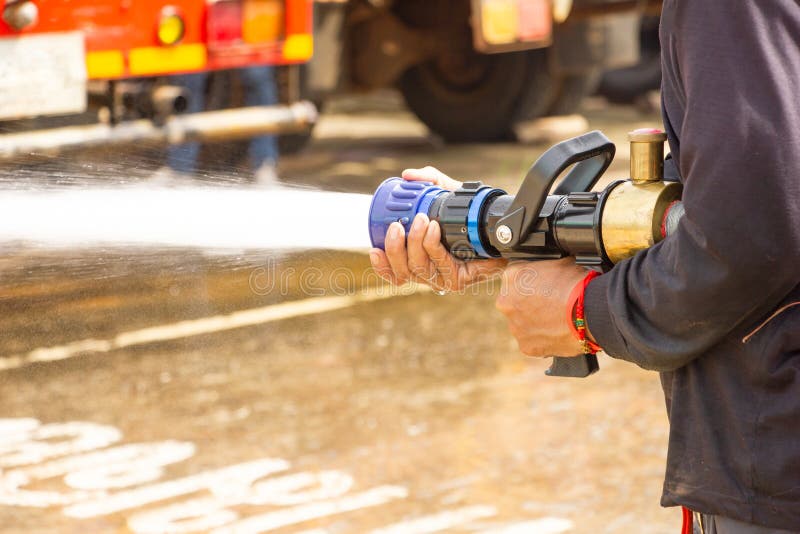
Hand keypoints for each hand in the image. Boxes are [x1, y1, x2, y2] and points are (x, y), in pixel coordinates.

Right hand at [369, 166, 507, 291]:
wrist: (498, 227)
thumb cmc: (470, 216)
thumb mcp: (447, 193)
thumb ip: (429, 181)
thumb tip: (407, 175)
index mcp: (418, 260)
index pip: (393, 272)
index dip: (381, 265)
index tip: (374, 248)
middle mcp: (428, 273)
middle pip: (401, 270)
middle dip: (396, 247)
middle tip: (399, 224)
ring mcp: (441, 279)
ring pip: (417, 268)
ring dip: (415, 242)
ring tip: (422, 220)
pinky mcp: (456, 282)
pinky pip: (439, 266)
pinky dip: (433, 246)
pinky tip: (434, 231)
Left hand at [495, 258, 587, 356]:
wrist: (589, 311)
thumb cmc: (576, 285)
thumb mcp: (558, 262)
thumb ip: (544, 267)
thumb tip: (550, 270)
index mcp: (511, 276)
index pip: (515, 277)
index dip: (531, 281)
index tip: (542, 286)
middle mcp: (506, 302)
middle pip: (513, 301)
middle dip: (528, 303)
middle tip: (549, 303)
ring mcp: (515, 326)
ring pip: (521, 322)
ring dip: (534, 321)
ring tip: (556, 319)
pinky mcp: (526, 345)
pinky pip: (532, 341)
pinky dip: (542, 338)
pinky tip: (557, 332)